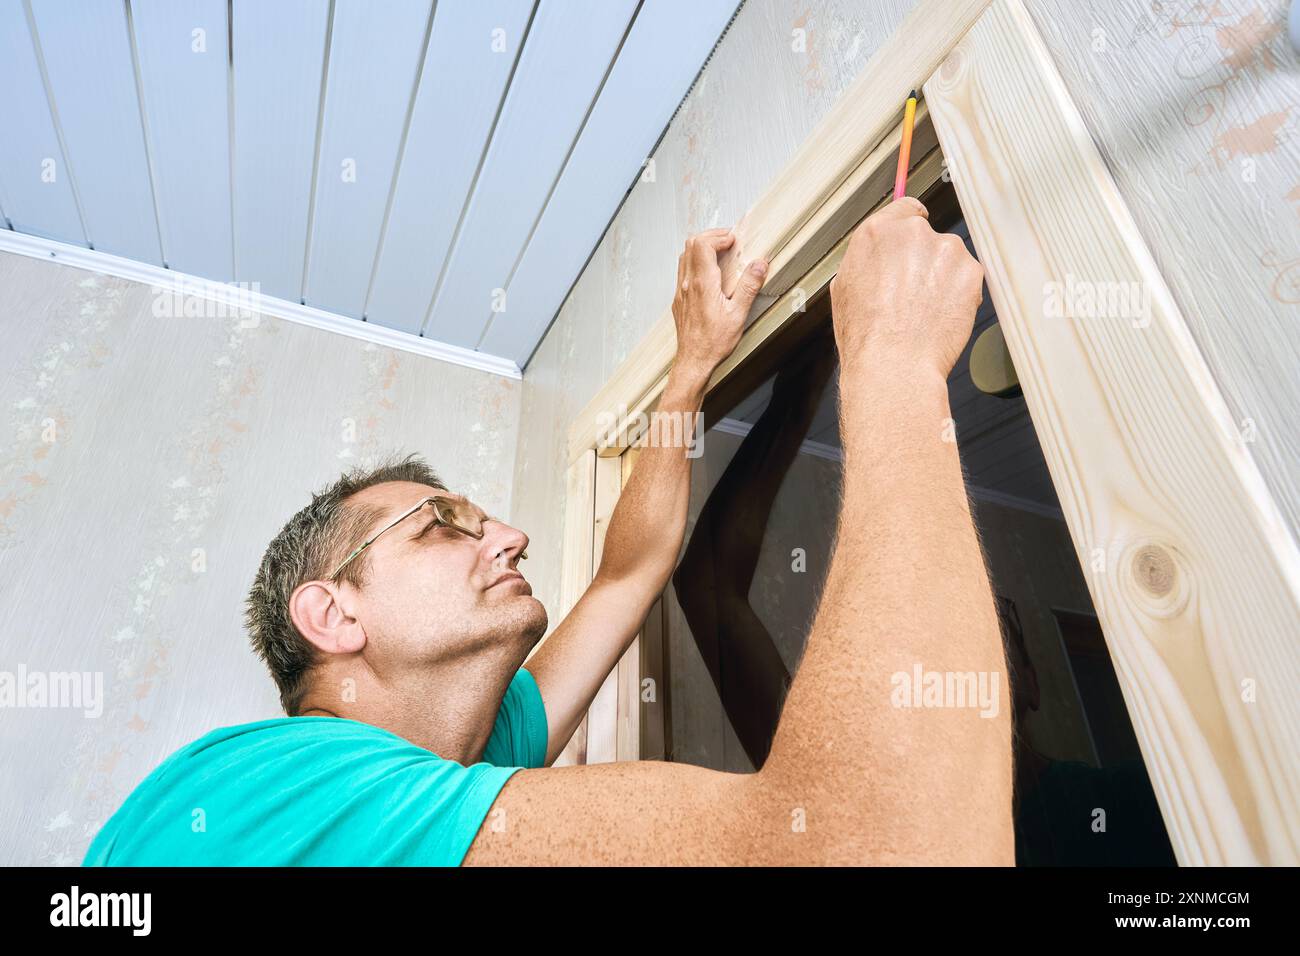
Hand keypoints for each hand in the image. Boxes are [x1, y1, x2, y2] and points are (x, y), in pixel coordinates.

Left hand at [671, 228, 768, 379]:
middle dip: (711, 236)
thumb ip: (749, 286)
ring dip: (702, 247)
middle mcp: (688, 284)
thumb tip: (759, 264)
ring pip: (685, 256)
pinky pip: (683, 270)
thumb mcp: (738, 314)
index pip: (703, 245)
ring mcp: (681, 291)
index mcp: (703, 284)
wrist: (693, 360)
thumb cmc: (714, 342)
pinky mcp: (679, 298)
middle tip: (727, 241)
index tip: (733, 241)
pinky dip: (696, 261)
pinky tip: (710, 271)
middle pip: (691, 244)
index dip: (719, 237)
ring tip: (720, 251)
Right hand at [829, 197, 984, 384]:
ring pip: (949, 257)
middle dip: (924, 260)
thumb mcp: (844, 289)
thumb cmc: (866, 337)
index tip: (913, 243)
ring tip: (925, 311)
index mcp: (877, 232)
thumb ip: (866, 260)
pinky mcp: (971, 271)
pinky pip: (968, 278)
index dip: (909, 229)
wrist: (894, 366)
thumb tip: (877, 258)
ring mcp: (946, 250)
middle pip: (927, 236)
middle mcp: (913, 232)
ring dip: (943, 277)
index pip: (905, 209)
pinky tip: (941, 316)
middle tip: (912, 293)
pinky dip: (960, 294)